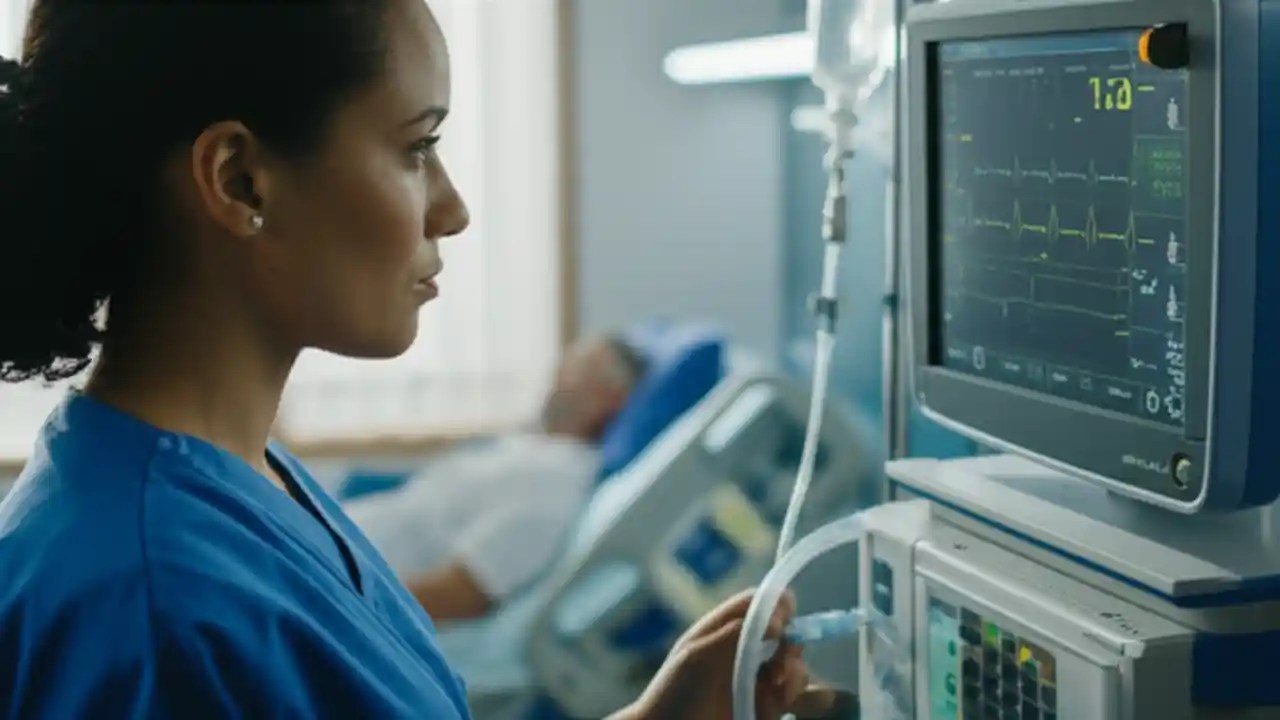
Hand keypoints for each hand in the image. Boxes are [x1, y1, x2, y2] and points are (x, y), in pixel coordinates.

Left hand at [621, 589, 836, 719]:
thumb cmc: (674, 695)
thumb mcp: (698, 658)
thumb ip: (733, 633)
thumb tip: (775, 623)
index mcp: (725, 630)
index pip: (761, 603)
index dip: (779, 607)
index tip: (780, 628)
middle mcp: (745, 652)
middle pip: (787, 635)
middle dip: (790, 648)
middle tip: (776, 671)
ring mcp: (757, 681)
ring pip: (796, 668)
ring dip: (795, 677)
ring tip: (777, 693)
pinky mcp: (767, 709)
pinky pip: (798, 698)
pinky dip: (802, 697)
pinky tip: (779, 706)